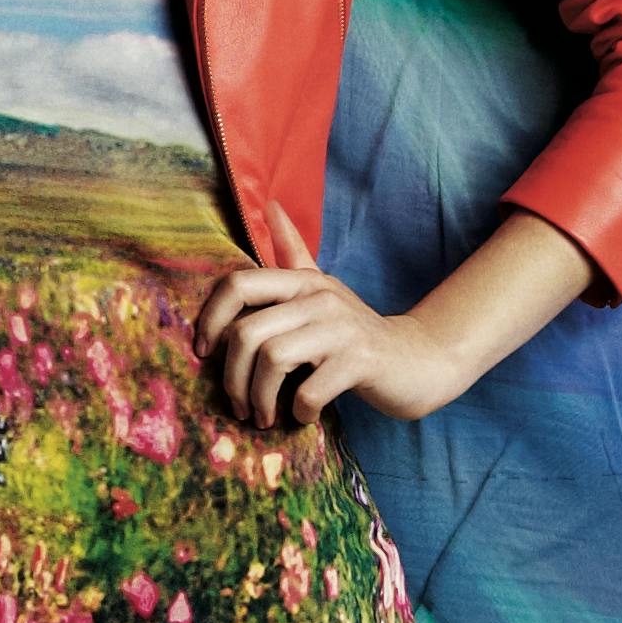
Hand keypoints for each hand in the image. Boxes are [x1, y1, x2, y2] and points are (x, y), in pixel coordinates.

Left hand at [200, 260, 461, 429]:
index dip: (210, 319)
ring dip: (260, 399)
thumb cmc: (354, 332)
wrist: (416, 360)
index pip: (237, 284)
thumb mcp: (322, 287)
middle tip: (239, 405)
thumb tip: (269, 205)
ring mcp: (341, 328)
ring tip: (264, 417)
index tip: (205, 352)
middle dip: (232, 379)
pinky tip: (304, 416)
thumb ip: (293, 251)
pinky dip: (299, 412)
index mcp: (302, 280)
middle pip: (247, 333)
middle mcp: (319, 297)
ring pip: (272, 360)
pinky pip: (308, 392)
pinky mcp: (360, 361)